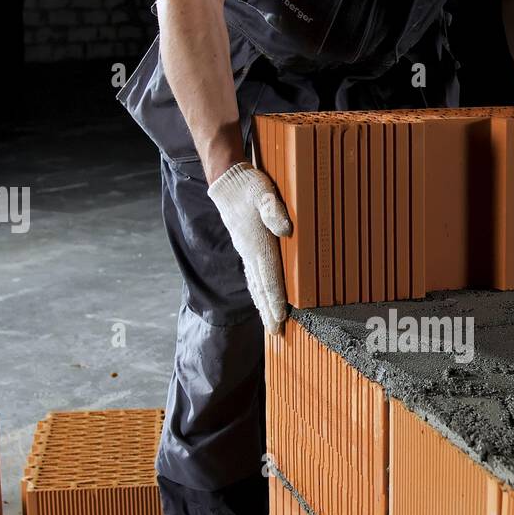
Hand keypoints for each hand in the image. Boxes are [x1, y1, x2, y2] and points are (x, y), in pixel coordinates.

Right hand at [207, 162, 292, 333]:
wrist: (228, 182)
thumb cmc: (249, 186)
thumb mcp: (264, 192)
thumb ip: (274, 210)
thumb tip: (285, 230)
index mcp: (258, 244)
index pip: (270, 277)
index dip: (276, 299)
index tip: (281, 317)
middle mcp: (250, 252)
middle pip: (262, 288)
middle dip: (269, 311)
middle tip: (277, 332)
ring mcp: (246, 252)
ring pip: (256, 284)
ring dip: (263, 305)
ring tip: (270, 324)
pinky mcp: (245, 248)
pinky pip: (252, 276)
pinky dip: (258, 292)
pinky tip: (260, 299)